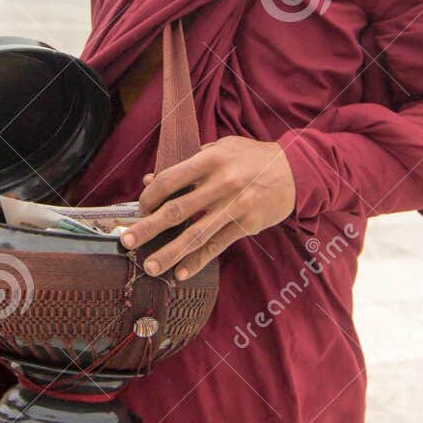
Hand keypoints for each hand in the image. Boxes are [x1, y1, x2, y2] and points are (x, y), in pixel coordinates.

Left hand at [120, 136, 295, 280]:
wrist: (296, 170)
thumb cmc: (252, 158)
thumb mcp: (221, 150)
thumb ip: (187, 163)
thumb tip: (151, 180)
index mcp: (211, 160)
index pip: (170, 180)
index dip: (150, 196)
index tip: (141, 209)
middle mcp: (222, 184)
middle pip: (176, 210)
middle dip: (148, 227)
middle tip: (126, 241)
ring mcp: (235, 207)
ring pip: (195, 234)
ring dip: (169, 252)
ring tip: (149, 266)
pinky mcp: (246, 225)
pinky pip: (217, 246)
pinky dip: (198, 261)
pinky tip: (181, 273)